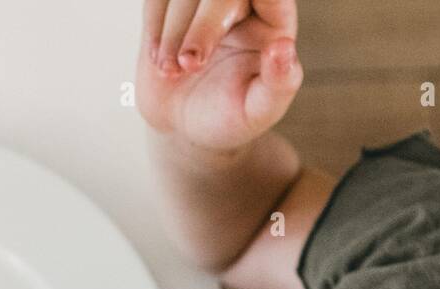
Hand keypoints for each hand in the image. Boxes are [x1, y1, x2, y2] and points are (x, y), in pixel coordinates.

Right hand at [136, 0, 303, 152]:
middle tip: (188, 64)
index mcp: (275, 19)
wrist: (183, 125)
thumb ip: (280, 82)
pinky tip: (159, 60)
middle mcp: (243, 0)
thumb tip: (284, 48)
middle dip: (203, 26)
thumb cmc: (228, 118)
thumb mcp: (258, 111)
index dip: (250, 1)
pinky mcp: (171, 2)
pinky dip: (155, 29)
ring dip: (173, 32)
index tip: (231, 21)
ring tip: (171, 71)